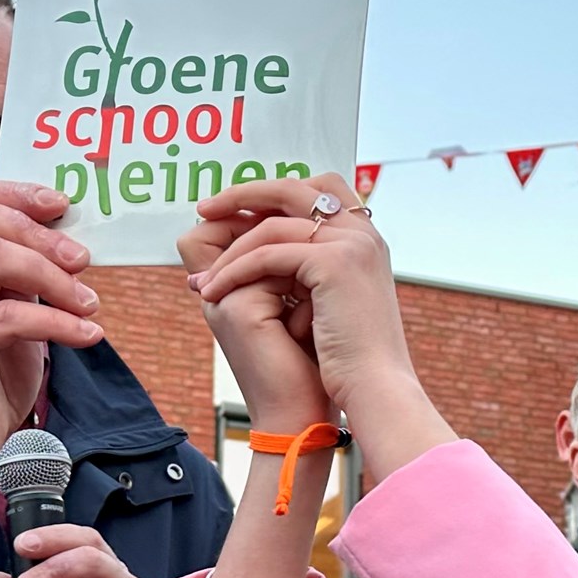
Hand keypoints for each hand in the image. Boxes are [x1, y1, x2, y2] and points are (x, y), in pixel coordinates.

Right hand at [0, 181, 103, 490]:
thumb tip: (69, 241)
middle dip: (40, 232)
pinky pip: (8, 317)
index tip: (64, 207)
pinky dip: (58, 322)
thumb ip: (25, 277)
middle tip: (83, 259)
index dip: (19, 194)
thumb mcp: (11, 315)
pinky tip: (87, 335)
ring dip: (53, 275)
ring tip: (89, 303)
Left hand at [192, 174, 456, 483]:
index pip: (315, 189)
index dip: (271, 195)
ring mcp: (351, 241)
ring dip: (230, 252)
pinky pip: (267, 254)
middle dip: (243, 194)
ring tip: (205, 279)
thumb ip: (301, 270)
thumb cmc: (348, 359)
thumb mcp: (324, 303)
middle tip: (204, 206)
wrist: (373, 389)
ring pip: (271, 225)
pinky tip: (213, 292)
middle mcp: (362, 231)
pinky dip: (235, 271)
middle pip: (292, 188)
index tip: (234, 210)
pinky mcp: (335, 261)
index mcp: (364, 238)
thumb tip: (250, 255)